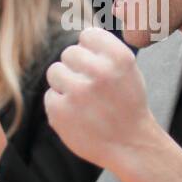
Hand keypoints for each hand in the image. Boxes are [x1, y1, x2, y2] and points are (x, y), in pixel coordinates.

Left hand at [43, 27, 152, 168]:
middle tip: (90, 88)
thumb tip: (78, 38)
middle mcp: (100, 72)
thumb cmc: (128, 105)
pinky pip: (50, 96)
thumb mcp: (128, 71)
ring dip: (64, 84)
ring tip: (82, 101)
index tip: (96, 67)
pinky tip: (77, 116)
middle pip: (69, 53)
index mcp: (119, 58)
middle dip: (76, 69)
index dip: (90, 51)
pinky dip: (60, 106)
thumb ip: (104, 52)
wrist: (131, 146)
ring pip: (55, 71)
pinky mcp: (61, 111)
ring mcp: (78, 92)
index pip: (88, 35)